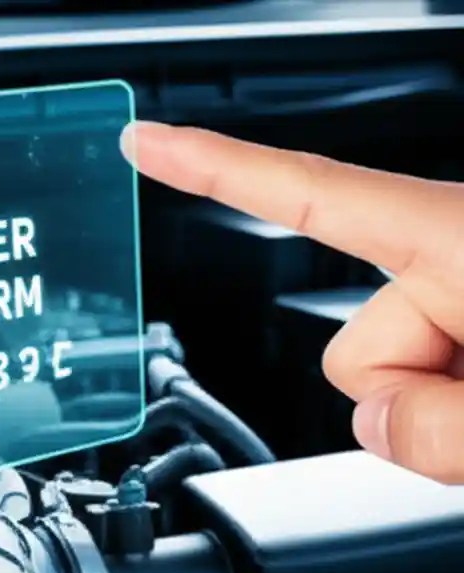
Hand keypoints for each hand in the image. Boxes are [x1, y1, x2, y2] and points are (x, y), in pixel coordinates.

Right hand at [122, 121, 463, 482]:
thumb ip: (429, 428)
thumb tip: (376, 426)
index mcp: (459, 235)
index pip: (307, 192)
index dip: (210, 165)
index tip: (142, 141)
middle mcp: (458, 257)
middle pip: (350, 345)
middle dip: (401, 395)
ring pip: (388, 380)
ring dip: (439, 415)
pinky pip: (425, 390)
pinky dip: (454, 420)